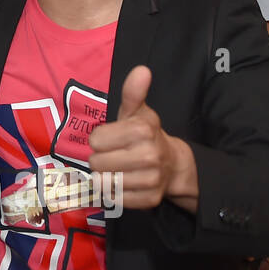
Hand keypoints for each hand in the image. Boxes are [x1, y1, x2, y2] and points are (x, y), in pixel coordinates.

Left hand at [89, 66, 194, 210]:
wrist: (173, 164)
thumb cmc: (145, 134)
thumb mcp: (137, 111)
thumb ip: (133, 92)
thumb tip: (142, 70)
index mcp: (142, 130)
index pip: (95, 140)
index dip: (100, 139)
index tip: (112, 138)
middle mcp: (149, 156)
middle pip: (96, 163)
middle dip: (100, 158)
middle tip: (114, 154)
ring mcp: (151, 180)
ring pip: (104, 182)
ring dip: (105, 176)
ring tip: (118, 168)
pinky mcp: (149, 200)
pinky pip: (115, 199)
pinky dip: (115, 192)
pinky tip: (125, 182)